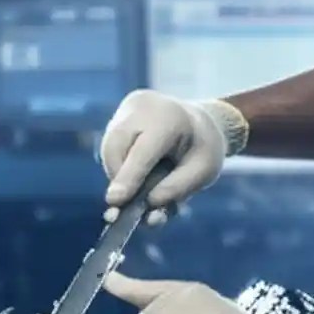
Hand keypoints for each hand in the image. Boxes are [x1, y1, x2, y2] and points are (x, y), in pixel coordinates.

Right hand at [100, 91, 247, 225]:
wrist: (199, 120)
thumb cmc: (203, 148)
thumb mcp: (205, 170)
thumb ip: (177, 189)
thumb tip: (148, 207)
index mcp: (171, 118)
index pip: (143, 151)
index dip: (129, 177)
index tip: (115, 201)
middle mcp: (143, 107)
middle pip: (116, 148)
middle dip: (120, 180)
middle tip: (122, 207)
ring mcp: (127, 109)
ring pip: (109, 149)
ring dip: (119, 176)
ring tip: (135, 187)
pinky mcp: (118, 116)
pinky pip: (110, 148)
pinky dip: (119, 167)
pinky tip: (135, 172)